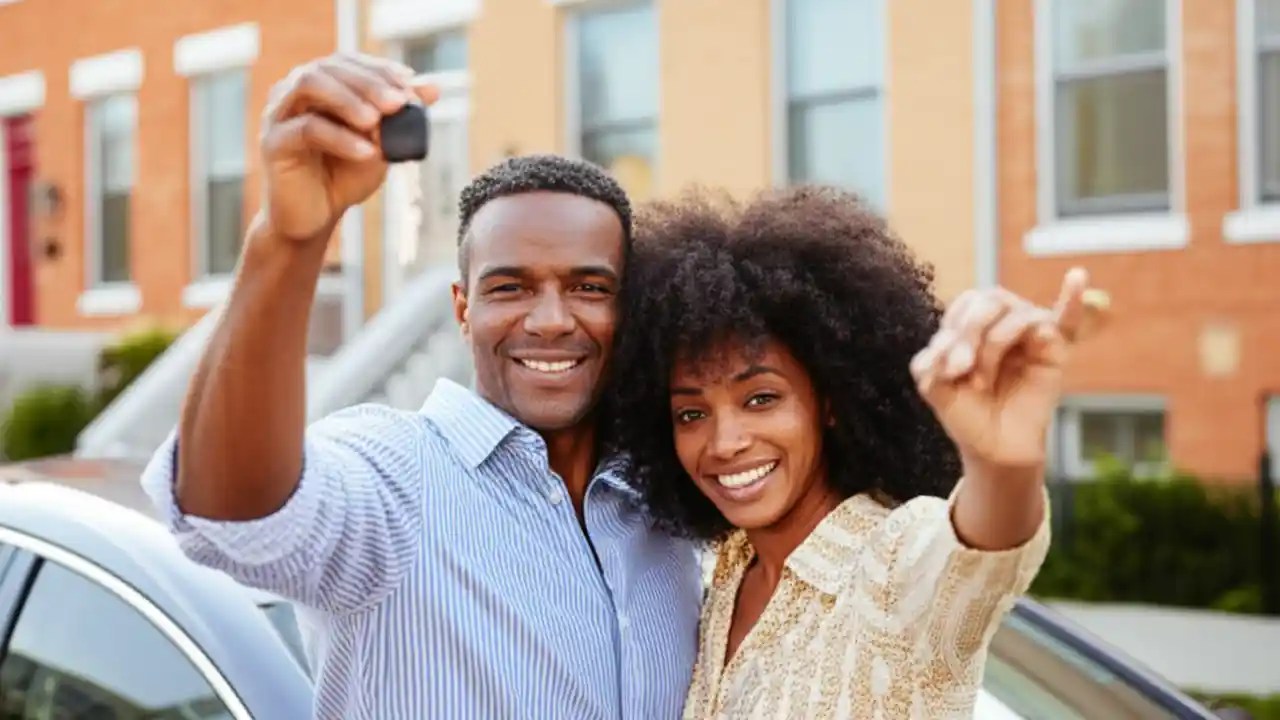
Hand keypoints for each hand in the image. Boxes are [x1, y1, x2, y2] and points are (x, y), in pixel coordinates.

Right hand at [259, 53, 438, 242]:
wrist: (316, 217)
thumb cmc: (345, 175)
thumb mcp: (381, 143)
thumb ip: (401, 116)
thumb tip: (433, 87)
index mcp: (320, 84)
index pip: (349, 61)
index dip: (379, 69)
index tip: (410, 84)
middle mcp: (294, 91)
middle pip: (329, 68)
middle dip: (368, 83)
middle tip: (399, 102)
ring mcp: (279, 113)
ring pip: (310, 85)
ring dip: (348, 99)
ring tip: (377, 121)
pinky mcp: (273, 143)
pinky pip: (306, 130)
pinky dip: (340, 138)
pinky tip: (366, 153)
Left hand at [909, 268, 1101, 473]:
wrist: (992, 448)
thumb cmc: (966, 413)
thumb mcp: (935, 386)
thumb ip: (930, 361)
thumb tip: (950, 352)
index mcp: (975, 322)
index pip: (966, 303)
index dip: (954, 330)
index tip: (946, 371)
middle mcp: (1004, 321)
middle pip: (991, 299)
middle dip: (970, 332)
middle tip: (959, 370)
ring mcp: (1031, 333)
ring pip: (1016, 314)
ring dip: (992, 348)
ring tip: (982, 383)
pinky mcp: (1055, 350)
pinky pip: (1068, 320)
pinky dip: (1073, 298)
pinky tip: (1075, 277)